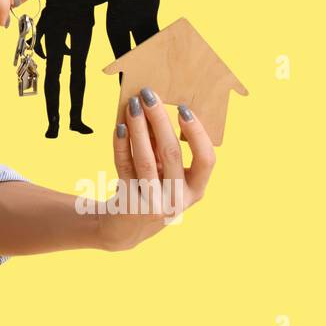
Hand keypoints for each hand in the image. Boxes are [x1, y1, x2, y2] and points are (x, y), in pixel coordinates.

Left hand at [99, 90, 216, 251]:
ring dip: (138, 128)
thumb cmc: (150, 191)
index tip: (183, 109)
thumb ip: (165, 149)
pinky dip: (121, 144)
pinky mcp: (129, 204)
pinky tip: (119, 126)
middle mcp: (178, 199)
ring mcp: (154, 204)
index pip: (206, 160)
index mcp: (195, 190)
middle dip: (160, 120)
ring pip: (146, 159)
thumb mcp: (165, 175)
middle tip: (149, 95)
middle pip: (172, 153)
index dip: (196, 134)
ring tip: (132, 105)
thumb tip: (156, 108)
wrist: (124, 230)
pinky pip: (125, 166)